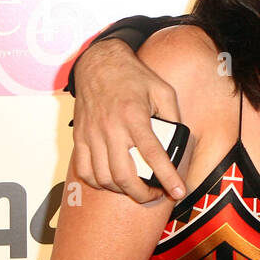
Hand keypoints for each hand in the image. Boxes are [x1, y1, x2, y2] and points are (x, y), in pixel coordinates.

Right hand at [70, 39, 183, 202]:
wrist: (98, 63)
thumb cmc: (133, 76)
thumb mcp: (163, 90)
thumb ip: (173, 116)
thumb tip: (180, 141)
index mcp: (134, 116)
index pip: (154, 154)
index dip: (168, 177)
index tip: (179, 192)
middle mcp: (111, 128)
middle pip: (124, 175)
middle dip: (142, 194)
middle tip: (155, 196)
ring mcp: (92, 135)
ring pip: (103, 177)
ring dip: (121, 190)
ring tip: (136, 189)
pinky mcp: (79, 137)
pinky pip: (84, 170)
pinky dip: (98, 182)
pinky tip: (112, 181)